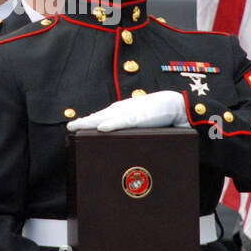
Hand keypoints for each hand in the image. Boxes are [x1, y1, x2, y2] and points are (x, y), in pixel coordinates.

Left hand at [66, 91, 190, 131]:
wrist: (180, 105)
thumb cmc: (164, 116)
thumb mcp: (145, 125)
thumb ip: (134, 132)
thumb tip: (124, 145)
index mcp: (126, 112)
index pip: (103, 117)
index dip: (89, 122)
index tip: (76, 127)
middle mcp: (126, 110)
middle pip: (101, 117)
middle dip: (85, 123)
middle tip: (70, 128)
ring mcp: (132, 113)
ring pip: (108, 118)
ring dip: (92, 122)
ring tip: (77, 126)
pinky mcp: (142, 117)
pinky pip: (124, 121)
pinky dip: (113, 124)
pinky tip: (101, 127)